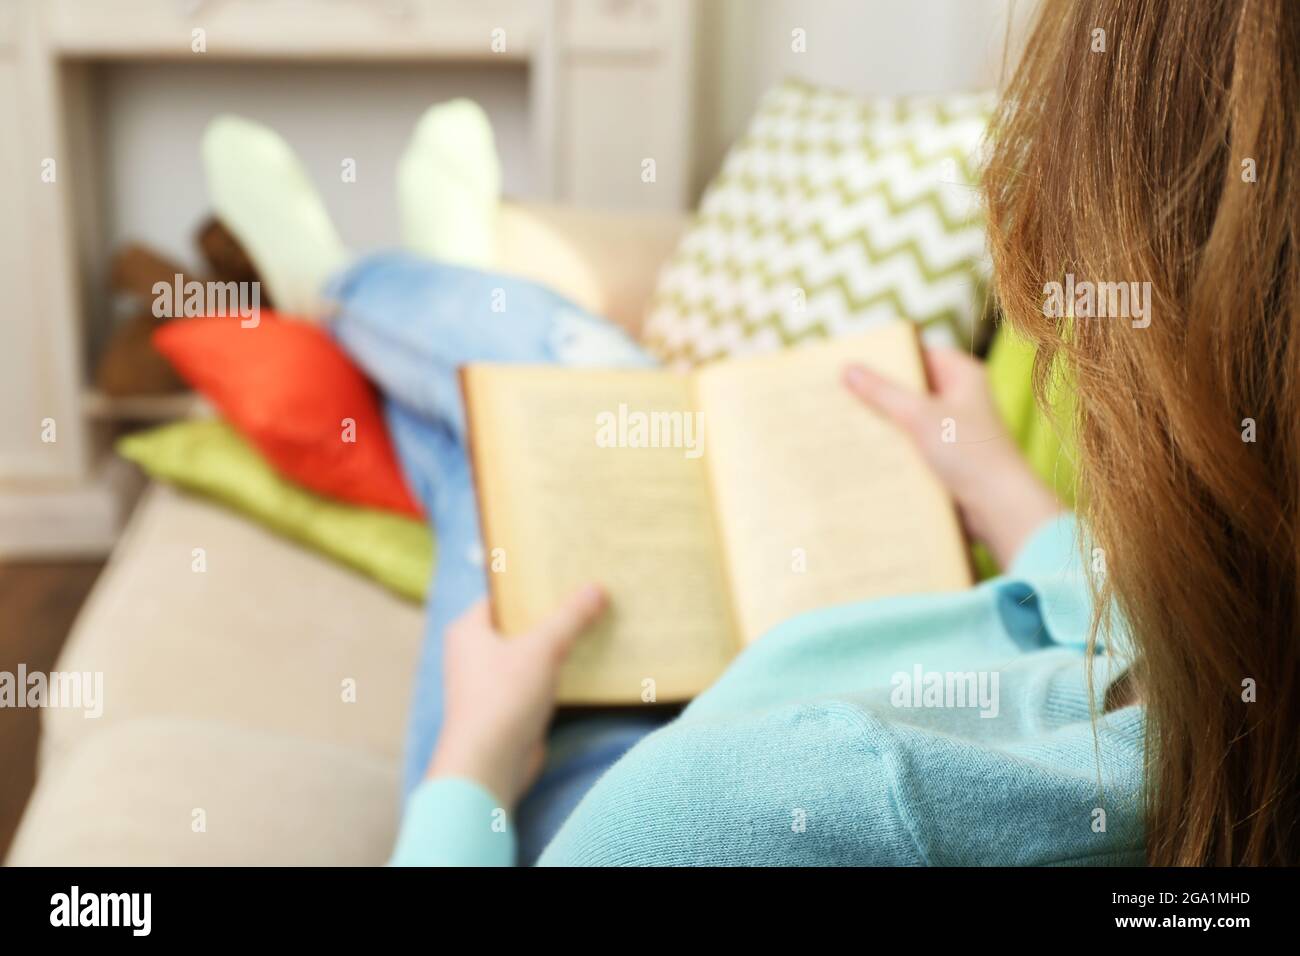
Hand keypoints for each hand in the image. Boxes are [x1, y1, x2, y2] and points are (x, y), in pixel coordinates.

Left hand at [427, 586, 605, 808]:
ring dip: (558, 647)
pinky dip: (558, 674)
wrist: (488, 764)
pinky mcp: (507, 708)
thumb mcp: (542, 648)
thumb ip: (570, 618)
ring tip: (596, 625)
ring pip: (530, 655)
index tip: (566, 574)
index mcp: (468, 630)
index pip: (502, 596)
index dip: (532, 585)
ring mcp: (490, 683)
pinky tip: (589, 665)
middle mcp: (474, 654)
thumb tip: (597, 588)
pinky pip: (536, 681)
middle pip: (519, 625)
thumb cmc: (503, 697)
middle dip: (552, 615)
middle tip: (589, 597)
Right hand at [842, 347, 1061, 568]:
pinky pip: (912, 445)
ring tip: (843, 421)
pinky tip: (865, 451)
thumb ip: (883, 392)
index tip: (852, 359)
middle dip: (878, 392)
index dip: (886, 356)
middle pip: (910, 387)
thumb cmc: (970, 454)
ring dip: (883, 422)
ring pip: (909, 418)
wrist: (1000, 507)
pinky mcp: (947, 457)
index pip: (918, 354)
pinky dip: (893, 447)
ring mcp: (954, 430)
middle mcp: (960, 398)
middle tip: (839, 391)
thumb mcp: (920, 416)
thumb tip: (848, 370)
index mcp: (962, 376)